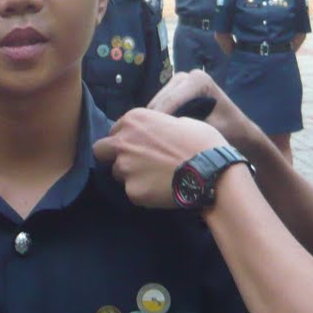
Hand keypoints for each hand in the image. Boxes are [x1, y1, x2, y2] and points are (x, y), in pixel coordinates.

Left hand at [94, 110, 225, 207]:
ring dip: (130, 176)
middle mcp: (123, 141)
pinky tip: (161, 191)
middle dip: (112, 156)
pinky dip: (143, 193)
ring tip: (154, 179)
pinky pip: (132, 193)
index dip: (125, 139)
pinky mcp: (132, 191)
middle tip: (132, 163)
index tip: (138, 146)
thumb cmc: (203, 143)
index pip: (114, 130)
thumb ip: (159, 125)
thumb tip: (158, 133)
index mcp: (135, 119)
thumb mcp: (181, 121)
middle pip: (101, 151)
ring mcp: (126, 167)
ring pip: (117, 174)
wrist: (212, 172)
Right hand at [146, 70, 253, 148]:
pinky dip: (157, 120)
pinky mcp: (173, 92)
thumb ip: (188, 126)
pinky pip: (158, 107)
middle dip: (154, 122)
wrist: (239, 129)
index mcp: (197, 80)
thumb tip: (165, 130)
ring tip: (153, 141)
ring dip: (154, 121)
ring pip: (155, 105)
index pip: (170, 101)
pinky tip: (158, 135)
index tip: (150, 140)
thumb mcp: (211, 129)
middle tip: (148, 144)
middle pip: (159, 101)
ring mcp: (178, 82)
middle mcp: (185, 76)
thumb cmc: (231, 129)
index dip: (159, 121)